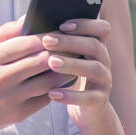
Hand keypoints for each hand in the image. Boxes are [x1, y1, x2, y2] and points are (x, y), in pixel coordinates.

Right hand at [0, 19, 70, 134]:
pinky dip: (59, 87)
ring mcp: (13, 97)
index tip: (58, 32)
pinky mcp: (21, 113)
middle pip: (42, 60)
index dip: (47, 36)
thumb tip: (26, 19)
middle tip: (71, 45)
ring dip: (64, 69)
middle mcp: (2, 78)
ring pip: (49, 80)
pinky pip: (47, 97)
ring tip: (72, 61)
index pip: (28, 43)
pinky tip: (64, 79)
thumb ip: (2, 33)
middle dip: (60, 51)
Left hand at [37, 17, 113, 131]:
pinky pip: (89, 97)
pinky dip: (71, 96)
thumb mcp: (67, 58)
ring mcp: (104, 80)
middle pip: (94, 45)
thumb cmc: (70, 77)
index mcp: (97, 46)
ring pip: (94, 69)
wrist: (87, 109)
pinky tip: (52, 93)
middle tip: (47, 41)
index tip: (62, 25)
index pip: (101, 28)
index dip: (85, 24)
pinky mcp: (99, 100)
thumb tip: (31, 24)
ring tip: (51, 63)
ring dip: (72, 64)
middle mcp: (104, 61)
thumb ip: (57, 43)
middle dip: (70, 41)